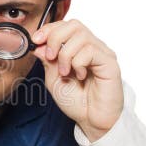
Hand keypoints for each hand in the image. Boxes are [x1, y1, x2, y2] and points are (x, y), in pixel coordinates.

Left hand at [32, 19, 123, 141]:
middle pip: (74, 25)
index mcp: (79, 49)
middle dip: (55, 37)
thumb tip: (38, 45)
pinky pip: (90, 50)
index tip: (36, 39)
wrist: (91, 121)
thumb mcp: (54, 79)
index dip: (49, 29)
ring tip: (65, 73)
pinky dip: (78, 63)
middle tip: (50, 56)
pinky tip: (80, 76)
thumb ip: (47, 61)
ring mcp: (102, 53)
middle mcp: (93, 47)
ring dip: (66, 54)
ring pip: (81, 36)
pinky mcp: (110, 62)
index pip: (65, 26)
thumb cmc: (77, 102)